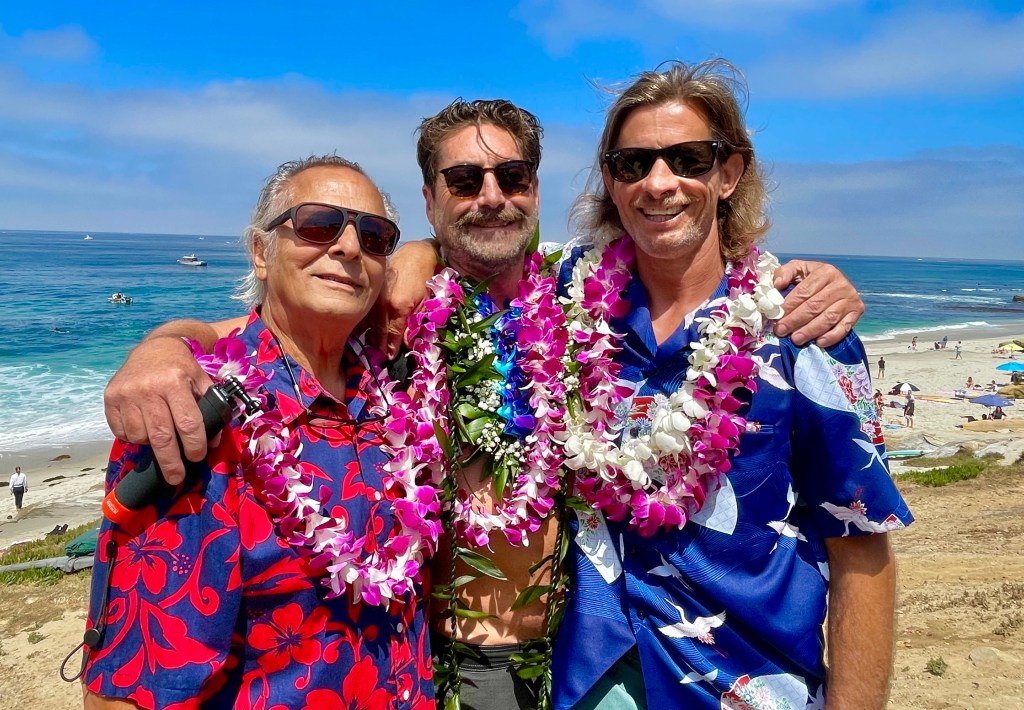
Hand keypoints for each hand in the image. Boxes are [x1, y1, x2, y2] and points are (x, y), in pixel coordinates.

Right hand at [103, 336, 212, 484]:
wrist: (154, 348)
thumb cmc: (182, 368)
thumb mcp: (202, 381)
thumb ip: (211, 409)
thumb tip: (213, 442)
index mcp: (175, 382)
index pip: (187, 423)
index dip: (194, 445)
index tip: (197, 457)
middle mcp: (148, 388)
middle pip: (161, 437)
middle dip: (171, 463)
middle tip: (177, 477)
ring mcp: (126, 394)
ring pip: (140, 437)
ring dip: (152, 446)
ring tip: (162, 439)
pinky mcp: (110, 398)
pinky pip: (121, 431)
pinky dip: (133, 437)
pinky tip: (144, 428)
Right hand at [369, 240, 437, 357]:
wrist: (414, 256)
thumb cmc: (423, 279)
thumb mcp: (425, 303)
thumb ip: (415, 323)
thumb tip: (408, 342)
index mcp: (399, 306)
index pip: (393, 333)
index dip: (390, 347)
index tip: (389, 358)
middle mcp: (384, 303)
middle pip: (378, 330)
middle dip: (377, 345)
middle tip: (376, 359)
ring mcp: (375, 296)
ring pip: (368, 321)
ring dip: (368, 335)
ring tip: (368, 349)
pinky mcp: (371, 290)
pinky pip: (365, 310)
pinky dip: (364, 321)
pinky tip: (362, 330)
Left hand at [773, 260, 863, 347]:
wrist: (833, 283)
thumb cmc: (811, 278)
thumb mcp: (797, 269)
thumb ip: (784, 273)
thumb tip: (778, 284)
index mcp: (825, 271)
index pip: (804, 292)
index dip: (789, 306)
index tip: (777, 318)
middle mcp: (840, 284)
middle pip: (815, 306)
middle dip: (796, 320)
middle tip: (782, 331)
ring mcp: (850, 298)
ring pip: (828, 318)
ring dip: (810, 330)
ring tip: (796, 339)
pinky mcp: (857, 311)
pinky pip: (844, 327)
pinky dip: (832, 336)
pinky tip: (819, 342)